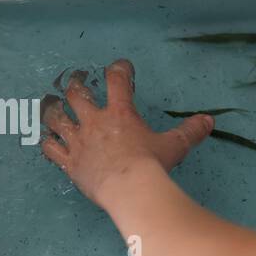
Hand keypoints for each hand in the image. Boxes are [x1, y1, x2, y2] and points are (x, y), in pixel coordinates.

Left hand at [40, 59, 212, 208]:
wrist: (129, 188)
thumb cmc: (152, 165)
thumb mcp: (174, 146)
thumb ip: (189, 132)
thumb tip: (209, 121)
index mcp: (120, 113)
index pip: (117, 80)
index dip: (119, 69)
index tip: (121, 66)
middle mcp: (94, 122)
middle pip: (77, 95)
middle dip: (75, 86)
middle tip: (75, 82)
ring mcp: (79, 141)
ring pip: (57, 119)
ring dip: (54, 113)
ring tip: (52, 110)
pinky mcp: (69, 162)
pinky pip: (51, 149)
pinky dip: (48, 144)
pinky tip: (47, 142)